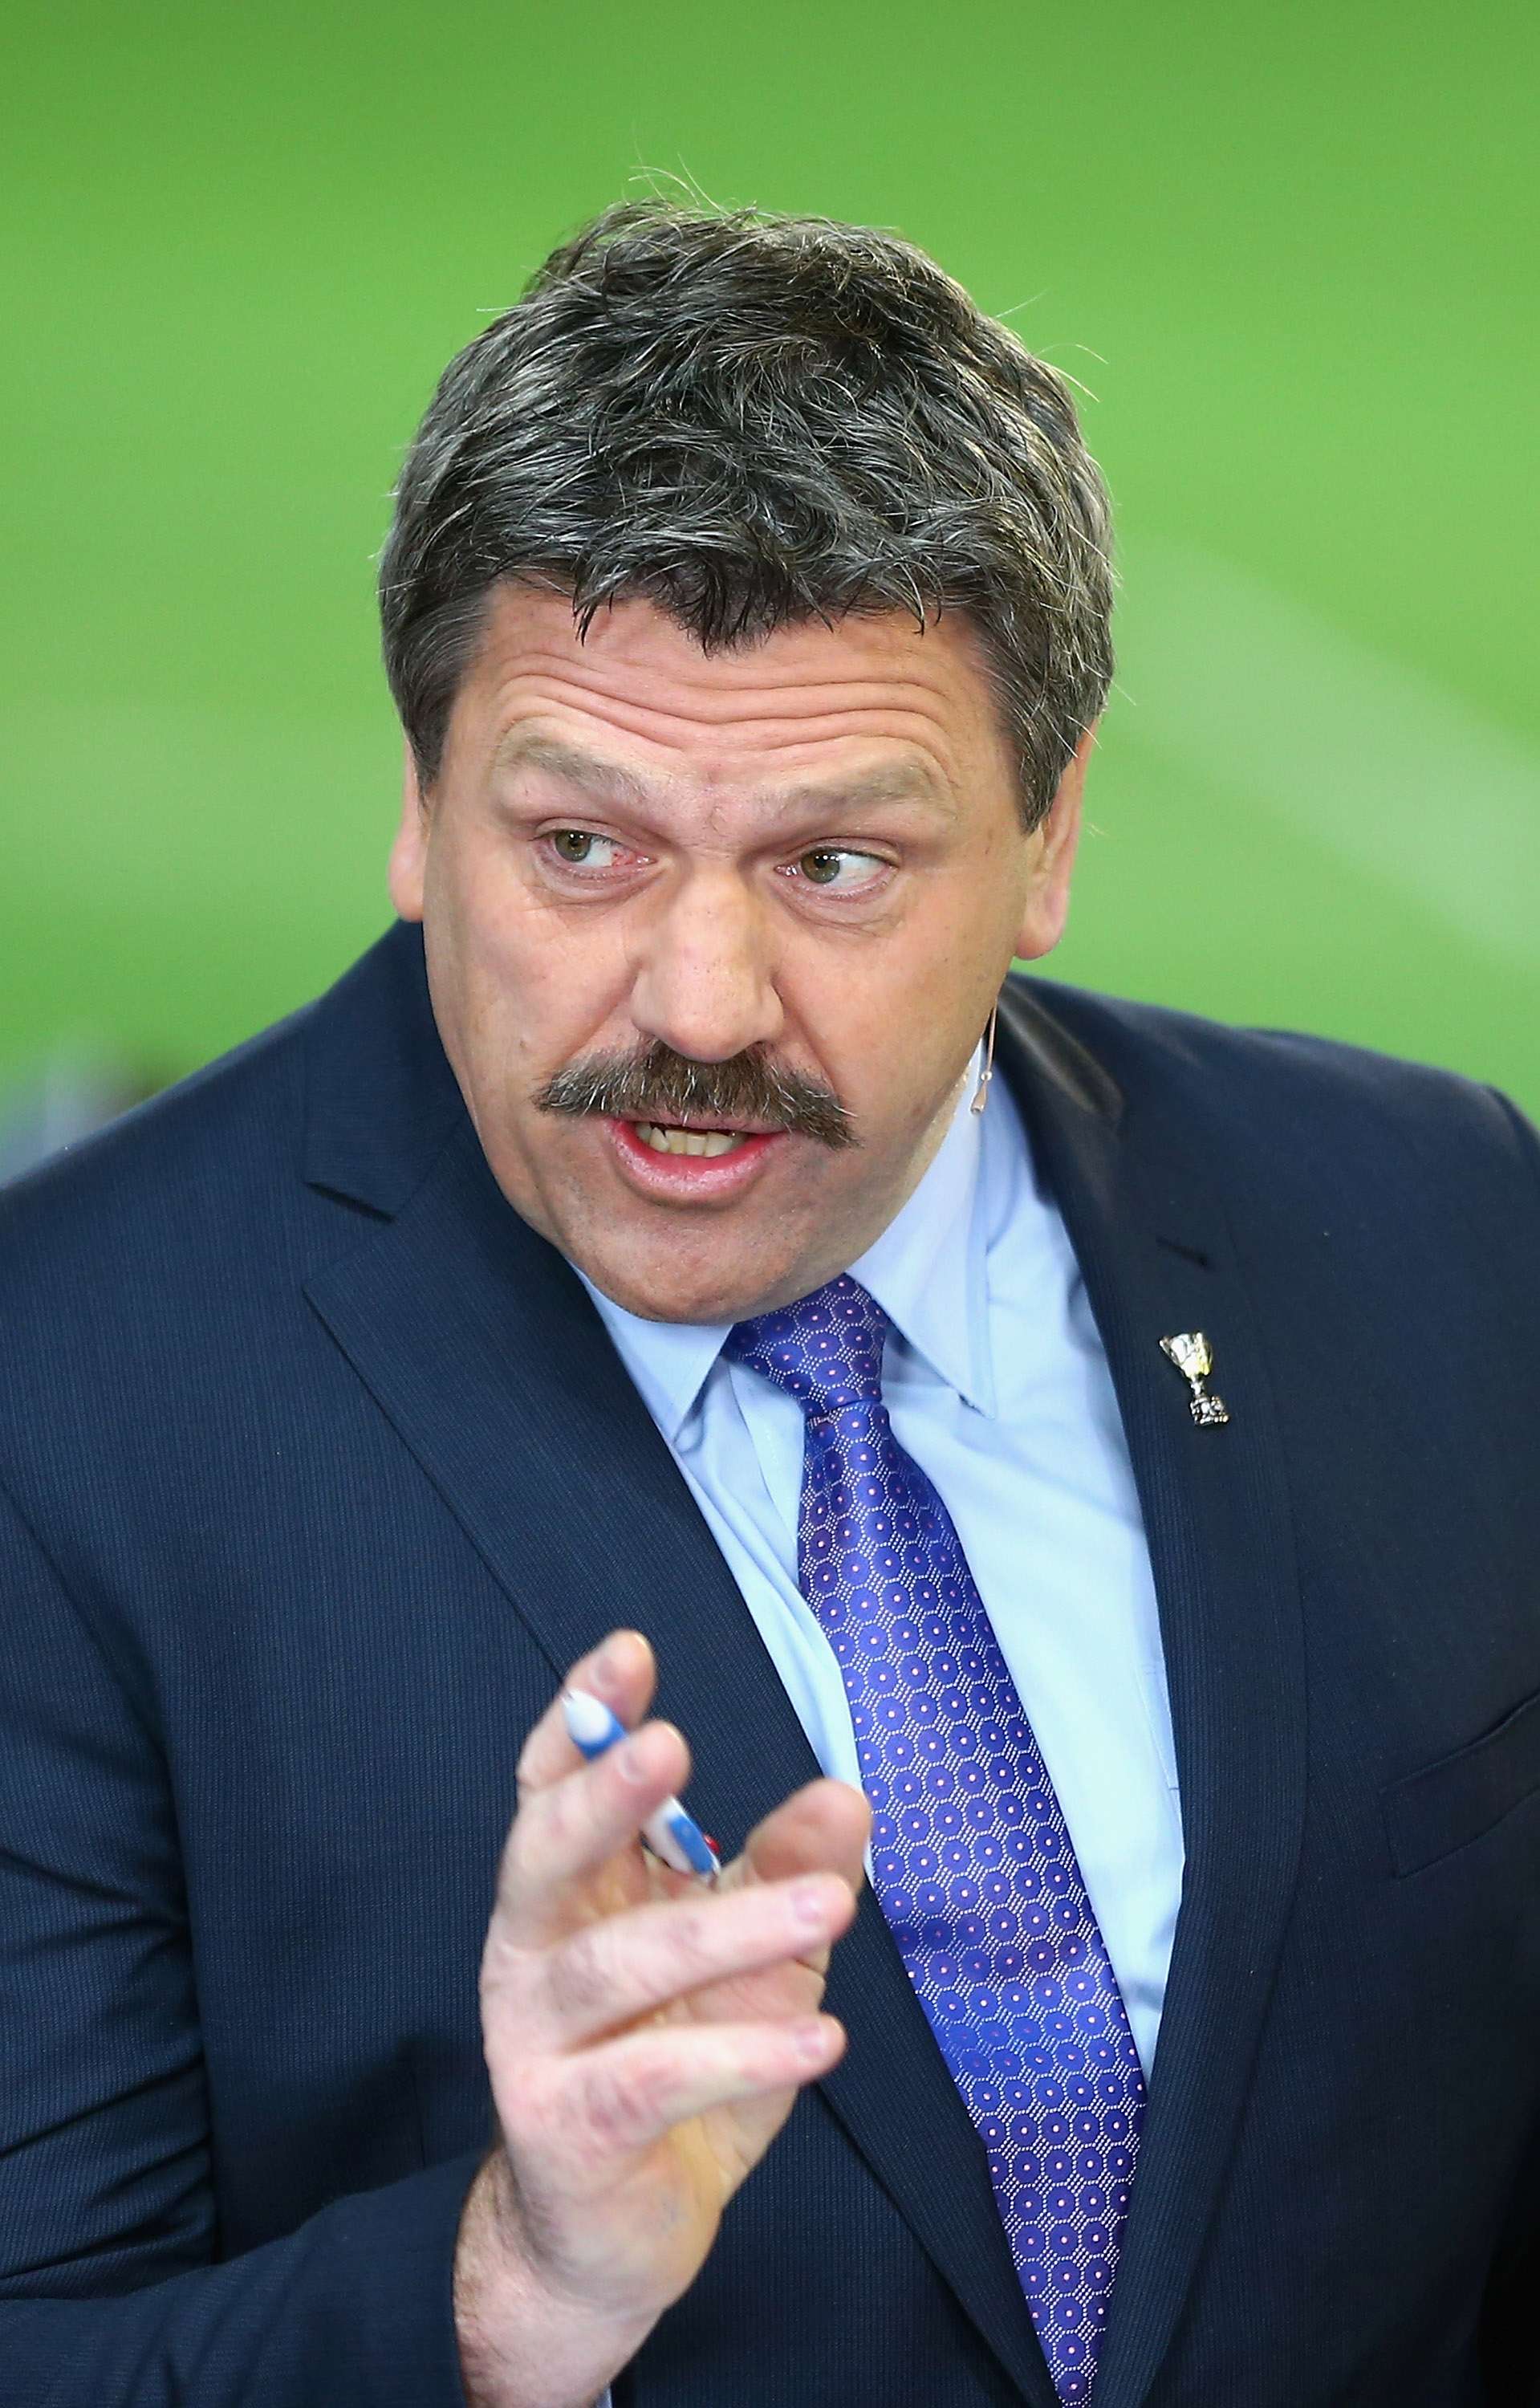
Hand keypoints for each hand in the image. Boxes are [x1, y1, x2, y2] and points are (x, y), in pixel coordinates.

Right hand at [454, 1629, 870, 2407]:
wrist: (615, 2235)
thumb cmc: (678, 2061)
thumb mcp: (752, 1955)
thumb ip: (788, 1869)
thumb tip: (848, 1793)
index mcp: (569, 1891)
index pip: (554, 1785)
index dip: (583, 1717)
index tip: (629, 1653)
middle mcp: (533, 1951)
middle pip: (545, 1854)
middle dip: (602, 1794)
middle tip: (670, 1743)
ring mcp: (538, 2041)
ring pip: (618, 1966)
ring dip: (726, 1928)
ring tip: (829, 1903)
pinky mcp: (569, 2126)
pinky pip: (653, 2078)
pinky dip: (740, 2054)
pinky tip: (822, 2039)